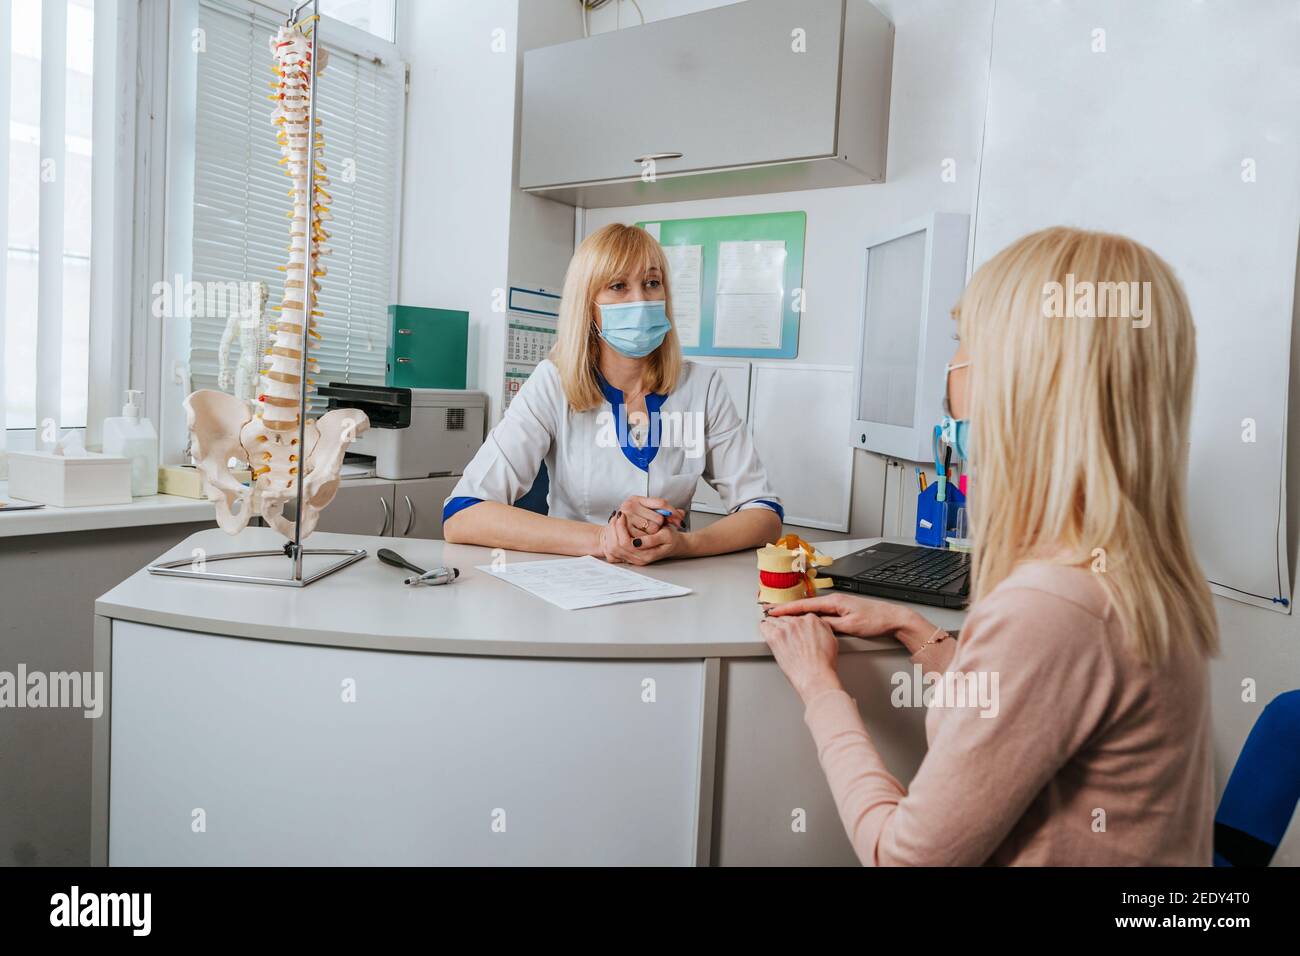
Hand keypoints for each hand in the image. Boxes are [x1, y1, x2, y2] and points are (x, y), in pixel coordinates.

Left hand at [596, 512, 684, 565]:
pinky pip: (614, 548)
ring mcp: (633, 559)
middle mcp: (638, 559)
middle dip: (613, 529)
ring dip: (611, 532)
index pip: (625, 543)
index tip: (622, 515)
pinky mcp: (629, 556)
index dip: (621, 528)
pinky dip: (612, 536)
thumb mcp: (666, 536)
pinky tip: (614, 526)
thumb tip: (636, 543)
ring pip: (613, 547)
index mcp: (646, 555)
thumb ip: (651, 540)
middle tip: (616, 515)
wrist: (673, 544)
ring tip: (614, 519)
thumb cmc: (671, 538)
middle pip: (616, 546)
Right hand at [614, 496, 685, 536]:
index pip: (661, 503)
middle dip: (660, 525)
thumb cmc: (632, 520)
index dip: (672, 512)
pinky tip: (642, 537)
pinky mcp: (623, 528)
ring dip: (653, 533)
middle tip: (656, 527)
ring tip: (647, 532)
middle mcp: (630, 505)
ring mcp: (625, 516)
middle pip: (658, 518)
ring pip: (652, 528)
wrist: (614, 528)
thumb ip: (665, 512)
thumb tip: (682, 514)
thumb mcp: (647, 512)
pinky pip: (643, 537)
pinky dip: (645, 539)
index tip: (679, 520)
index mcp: (638, 499)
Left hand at [760, 614, 842, 703]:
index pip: (798, 615)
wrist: (814, 675)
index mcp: (812, 619)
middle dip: (785, 625)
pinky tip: (767, 634)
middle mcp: (798, 620)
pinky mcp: (775, 636)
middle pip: (786, 617)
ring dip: (774, 626)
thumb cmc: (823, 663)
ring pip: (773, 619)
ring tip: (775, 635)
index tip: (794, 630)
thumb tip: (815, 626)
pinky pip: (764, 626)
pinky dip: (765, 629)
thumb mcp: (831, 639)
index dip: (796, 624)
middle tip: (785, 635)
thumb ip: (822, 627)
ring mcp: (785, 628)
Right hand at [764, 592, 937, 652]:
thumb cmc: (876, 620)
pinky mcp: (842, 610)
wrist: (893, 618)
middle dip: (786, 609)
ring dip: (796, 612)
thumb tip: (813, 625)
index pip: (804, 605)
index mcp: (834, 602)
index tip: (772, 611)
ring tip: (781, 616)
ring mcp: (838, 605)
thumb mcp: (850, 625)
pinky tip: (803, 620)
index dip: (787, 609)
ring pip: (811, 609)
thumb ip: (830, 625)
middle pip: (805, 605)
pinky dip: (807, 615)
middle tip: (770, 611)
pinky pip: (820, 612)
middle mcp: (835, 600)